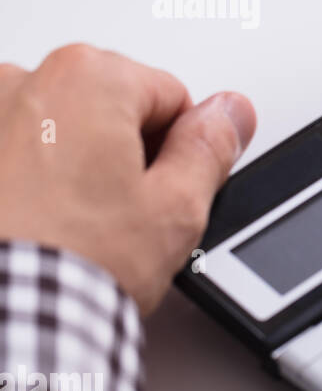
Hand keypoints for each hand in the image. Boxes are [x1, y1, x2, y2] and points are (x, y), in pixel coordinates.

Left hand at [0, 44, 255, 313]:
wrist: (6, 313)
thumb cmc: (71, 264)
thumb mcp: (176, 207)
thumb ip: (210, 146)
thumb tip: (229, 113)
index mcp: (88, 77)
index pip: (170, 97)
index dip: (180, 152)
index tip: (163, 194)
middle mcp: (23, 81)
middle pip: (110, 108)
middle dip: (122, 156)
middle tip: (120, 218)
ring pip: (58, 131)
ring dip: (70, 167)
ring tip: (71, 229)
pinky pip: (12, 155)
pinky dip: (23, 182)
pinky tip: (34, 226)